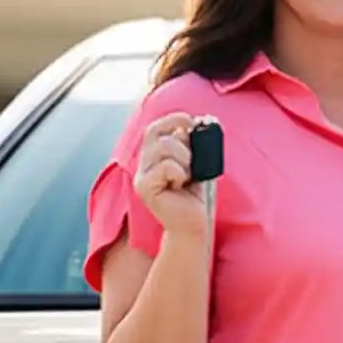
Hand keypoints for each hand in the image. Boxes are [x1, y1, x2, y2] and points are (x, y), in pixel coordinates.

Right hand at [134, 112, 207, 237]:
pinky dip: (180, 172)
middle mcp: (143, 164)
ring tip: (186, 176)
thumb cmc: (193, 194)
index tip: (191, 121)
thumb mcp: (195, 163)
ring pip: (164, 147)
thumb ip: (192, 143)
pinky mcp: (144, 188)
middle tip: (191, 163)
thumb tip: (201, 120)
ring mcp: (141, 176)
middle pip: (159, 135)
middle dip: (183, 144)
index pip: (155, 128)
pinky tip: (180, 185)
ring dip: (184, 158)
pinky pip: (166, 167)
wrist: (192, 223)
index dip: (172, 119)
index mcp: (152, 156)